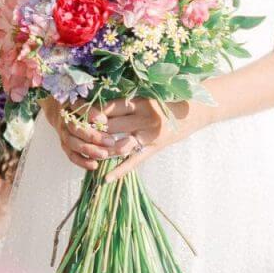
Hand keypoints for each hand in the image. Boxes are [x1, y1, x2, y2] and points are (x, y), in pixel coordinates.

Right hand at [43, 96, 111, 171]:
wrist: (61, 110)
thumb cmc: (84, 105)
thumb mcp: (92, 100)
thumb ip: (102, 106)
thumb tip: (113, 114)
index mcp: (73, 104)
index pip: (80, 107)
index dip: (91, 114)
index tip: (104, 120)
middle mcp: (66, 118)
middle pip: (75, 128)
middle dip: (93, 136)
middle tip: (110, 142)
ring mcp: (63, 133)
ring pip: (73, 143)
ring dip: (88, 150)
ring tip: (104, 155)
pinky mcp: (65, 145)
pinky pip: (71, 155)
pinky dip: (82, 161)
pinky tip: (94, 165)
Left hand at [44, 96, 205, 178]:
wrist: (197, 109)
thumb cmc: (169, 98)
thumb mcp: (148, 94)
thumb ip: (127, 100)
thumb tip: (100, 102)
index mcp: (140, 102)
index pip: (110, 108)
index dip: (92, 112)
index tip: (76, 114)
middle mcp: (144, 119)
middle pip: (111, 127)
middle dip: (93, 132)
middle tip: (75, 134)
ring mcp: (150, 136)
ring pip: (120, 145)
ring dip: (102, 150)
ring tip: (85, 153)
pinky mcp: (155, 148)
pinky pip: (134, 161)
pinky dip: (119, 170)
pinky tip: (105, 178)